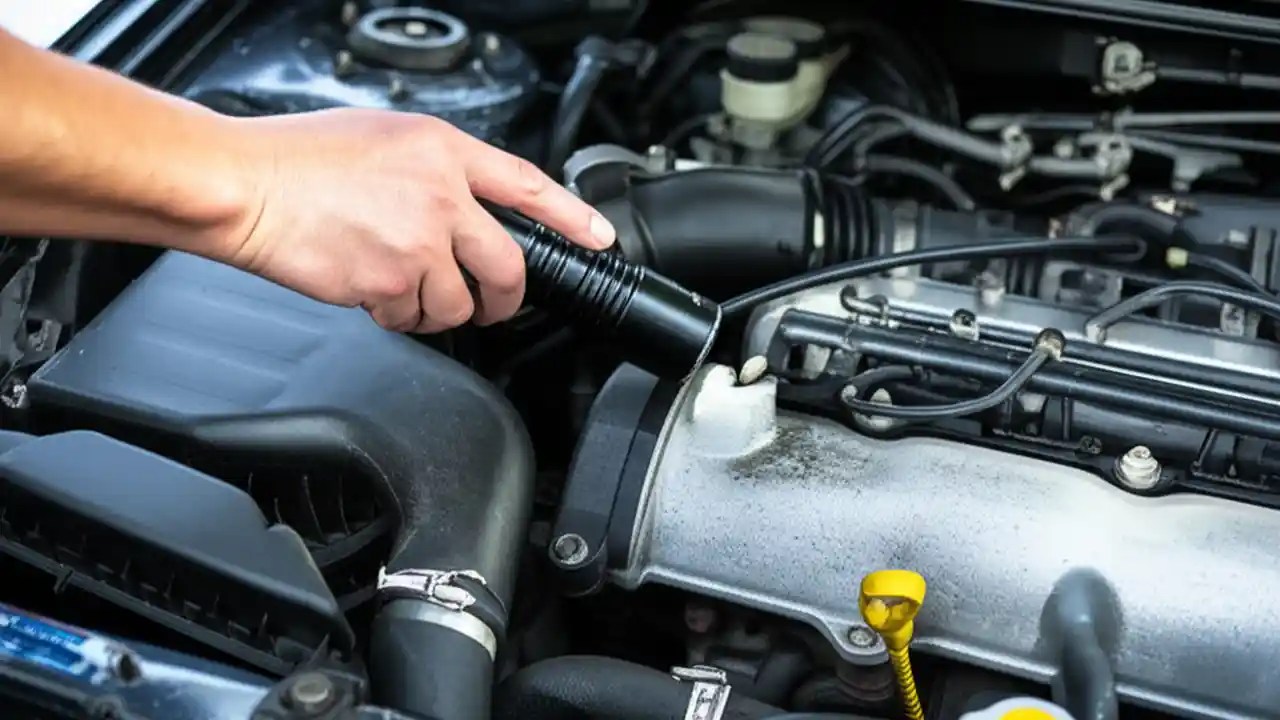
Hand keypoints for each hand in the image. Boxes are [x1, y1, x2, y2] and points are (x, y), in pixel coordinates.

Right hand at [216, 108, 614, 331]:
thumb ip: (437, 170)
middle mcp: (441, 196)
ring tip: (396, 281)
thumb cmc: (299, 159)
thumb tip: (468, 206)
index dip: (571, 217)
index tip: (598, 238)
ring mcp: (419, 242)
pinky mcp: (391, 282)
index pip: (528, 185)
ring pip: (458, 305)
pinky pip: (412, 318)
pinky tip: (367, 285)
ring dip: (434, 307)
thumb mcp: (385, 137)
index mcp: (443, 150)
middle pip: (508, 267)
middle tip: (493, 304)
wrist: (245, 185)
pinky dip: (394, 314)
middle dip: (505, 298)